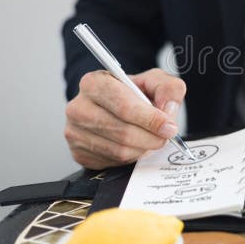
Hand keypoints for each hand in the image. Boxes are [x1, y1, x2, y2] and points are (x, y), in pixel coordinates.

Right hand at [64, 68, 186, 169]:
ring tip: (150, 138)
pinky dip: (130, 157)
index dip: (150, 119)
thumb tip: (168, 110)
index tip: (169, 127)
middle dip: (151, 137)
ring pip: (119, 150)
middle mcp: (78, 107)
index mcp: (94, 83)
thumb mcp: (154, 81)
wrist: (115, 106)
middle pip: (123, 131)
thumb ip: (168, 88)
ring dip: (143, 148)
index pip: (124, 106)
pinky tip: (134, 145)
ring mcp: (74, 133)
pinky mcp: (78, 153)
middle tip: (166, 136)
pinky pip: (112, 162)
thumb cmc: (132, 93)